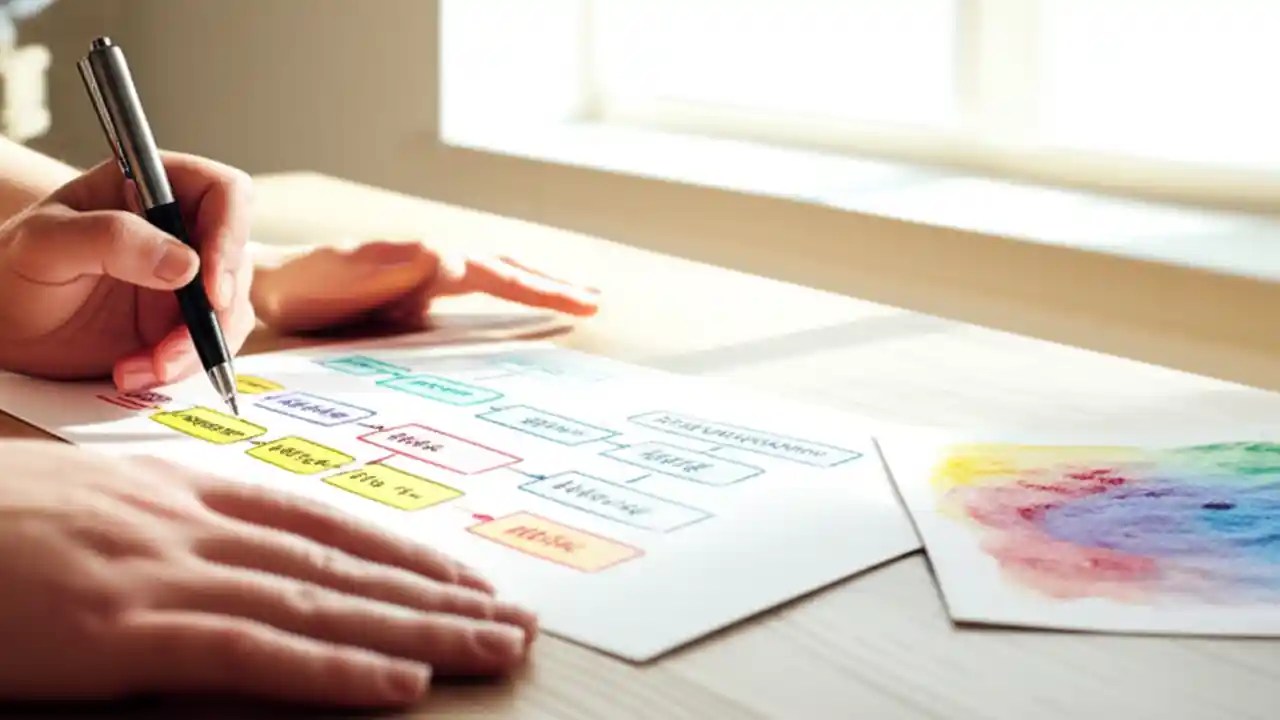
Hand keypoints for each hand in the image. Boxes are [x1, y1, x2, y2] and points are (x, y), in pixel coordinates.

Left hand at [0, 153, 254, 391]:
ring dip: (194, 348)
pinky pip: (209, 345)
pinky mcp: (182, 323)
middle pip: (236, 261)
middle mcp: (179, 230)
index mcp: (151, 188)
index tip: (210, 286)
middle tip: (174, 346)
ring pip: (230, 312)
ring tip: (143, 367)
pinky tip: (135, 371)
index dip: (230, 235)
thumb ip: (111, 239)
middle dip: (212, 313)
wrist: (3, 329)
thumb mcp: (45, 245)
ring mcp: (185, 280)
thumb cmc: (10, 271)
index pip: (224, 194)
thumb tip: (186, 264)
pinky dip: (180, 367)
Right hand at [0, 440, 535, 707]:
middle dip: (437, 596)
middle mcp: (188, 525)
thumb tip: (236, 564)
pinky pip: (251, 655)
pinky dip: (333, 671)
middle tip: (515, 621)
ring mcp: (159, 574)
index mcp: (179, 494)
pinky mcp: (121, 632)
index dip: (402, 554)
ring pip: (320, 605)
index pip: (321, 524)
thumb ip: (167, 532)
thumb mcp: (89, 512)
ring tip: (492, 650)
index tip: (465, 578)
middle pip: (341, 565)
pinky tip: (397, 684)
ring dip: (417, 632)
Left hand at [250, 239, 599, 334]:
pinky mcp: (419, 299)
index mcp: (423, 260)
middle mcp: (433, 265)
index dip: (534, 287)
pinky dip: (508, 297)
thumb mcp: (335, 275)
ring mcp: (428, 281)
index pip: (493, 272)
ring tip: (578, 298)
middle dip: (551, 284)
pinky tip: (519, 307)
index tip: (573, 300)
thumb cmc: (296, 283)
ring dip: (537, 286)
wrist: (266, 283)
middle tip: (595, 300)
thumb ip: (388, 266)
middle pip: (505, 270)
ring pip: (496, 278)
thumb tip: (450, 255)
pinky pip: (474, 297)